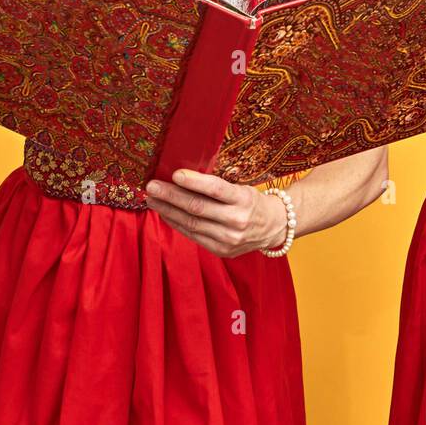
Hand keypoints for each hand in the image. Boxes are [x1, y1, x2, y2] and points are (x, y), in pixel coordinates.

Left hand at [144, 170, 289, 257]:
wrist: (273, 227)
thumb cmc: (251, 202)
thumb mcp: (241, 188)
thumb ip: (216, 186)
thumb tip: (181, 178)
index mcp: (244, 199)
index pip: (216, 189)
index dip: (194, 181)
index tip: (174, 174)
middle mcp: (237, 220)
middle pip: (198, 207)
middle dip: (171, 196)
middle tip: (152, 186)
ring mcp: (229, 239)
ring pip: (191, 223)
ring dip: (168, 211)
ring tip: (152, 199)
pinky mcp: (221, 250)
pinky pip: (193, 235)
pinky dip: (177, 223)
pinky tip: (166, 213)